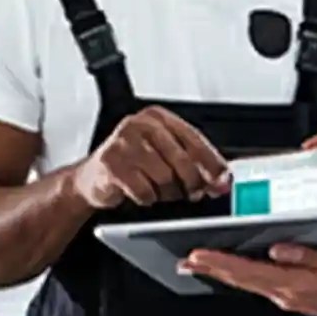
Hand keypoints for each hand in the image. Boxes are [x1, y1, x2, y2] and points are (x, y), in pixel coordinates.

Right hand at [73, 105, 229, 208]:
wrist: (93, 179)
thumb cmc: (132, 166)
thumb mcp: (164, 157)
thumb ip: (194, 163)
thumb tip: (222, 180)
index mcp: (157, 117)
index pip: (194, 138)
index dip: (212, 162)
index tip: (223, 180)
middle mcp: (140, 124)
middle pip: (182, 159)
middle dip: (192, 182)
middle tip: (194, 194)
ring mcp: (124, 142)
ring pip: (164, 177)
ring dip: (167, 193)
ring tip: (161, 191)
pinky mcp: (111, 163)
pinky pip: (144, 190)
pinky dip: (147, 198)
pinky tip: (142, 194)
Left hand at [182, 244, 316, 315]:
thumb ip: (310, 257)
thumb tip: (278, 249)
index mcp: (298, 286)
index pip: (249, 272)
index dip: (219, 263)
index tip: (197, 256)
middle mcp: (292, 295)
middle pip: (244, 280)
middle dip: (214, 268)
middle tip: (187, 261)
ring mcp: (297, 298)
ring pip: (253, 282)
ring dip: (228, 271)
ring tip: (206, 262)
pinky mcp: (304, 297)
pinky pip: (268, 284)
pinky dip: (248, 275)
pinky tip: (243, 269)